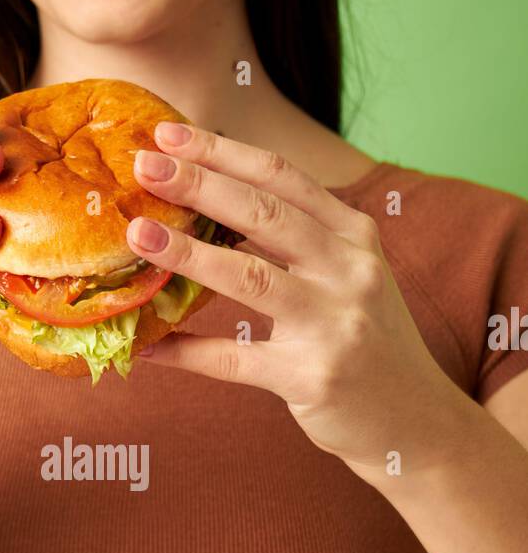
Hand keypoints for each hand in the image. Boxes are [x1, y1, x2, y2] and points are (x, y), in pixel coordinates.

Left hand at [126, 125, 463, 490]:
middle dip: (198, 184)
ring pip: (248, 275)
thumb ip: (298, 242)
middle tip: (144, 165)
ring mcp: (333, 324)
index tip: (169, 133)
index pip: (282, 177)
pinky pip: (232, 360)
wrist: (414, 419)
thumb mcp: (349, 276)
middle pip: (263, 213)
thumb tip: (209, 207)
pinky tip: (148, 344)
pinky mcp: (310, 377)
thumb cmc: (367, 341)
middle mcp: (349, 270)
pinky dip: (185, 352)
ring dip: (186, 253)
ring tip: (137, 235)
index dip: (222, 151)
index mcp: (353, 236)